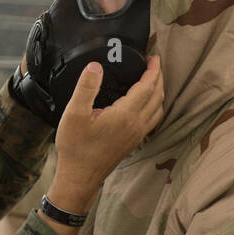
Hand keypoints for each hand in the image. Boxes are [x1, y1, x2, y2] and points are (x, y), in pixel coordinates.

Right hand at [49, 56, 164, 215]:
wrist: (80, 177)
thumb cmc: (76, 148)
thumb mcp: (74, 114)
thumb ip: (86, 87)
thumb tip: (95, 66)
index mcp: (125, 115)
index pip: (147, 87)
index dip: (153, 70)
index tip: (153, 56)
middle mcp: (136, 125)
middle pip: (157, 96)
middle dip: (158, 77)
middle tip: (153, 63)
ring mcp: (137, 135)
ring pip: (158, 109)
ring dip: (158, 92)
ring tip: (152, 79)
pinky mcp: (133, 142)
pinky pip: (152, 120)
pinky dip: (154, 106)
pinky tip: (146, 103)